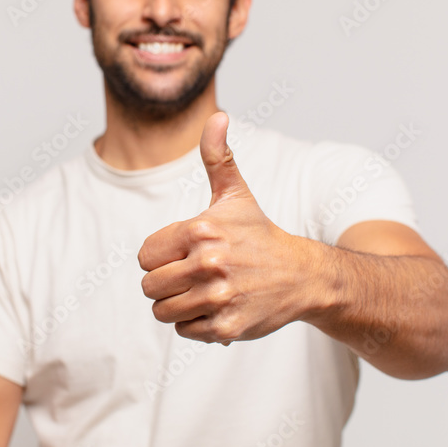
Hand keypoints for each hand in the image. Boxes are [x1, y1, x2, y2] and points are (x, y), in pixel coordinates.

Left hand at [138, 112, 319, 344]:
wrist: (302, 275)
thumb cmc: (260, 234)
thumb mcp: (237, 195)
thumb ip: (218, 157)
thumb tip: (218, 116)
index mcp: (201, 230)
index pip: (145, 256)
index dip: (159, 256)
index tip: (182, 253)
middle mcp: (208, 264)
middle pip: (150, 286)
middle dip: (166, 283)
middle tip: (192, 276)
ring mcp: (218, 298)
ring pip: (163, 311)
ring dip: (177, 305)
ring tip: (202, 292)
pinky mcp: (227, 326)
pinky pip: (185, 330)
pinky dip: (195, 323)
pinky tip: (217, 307)